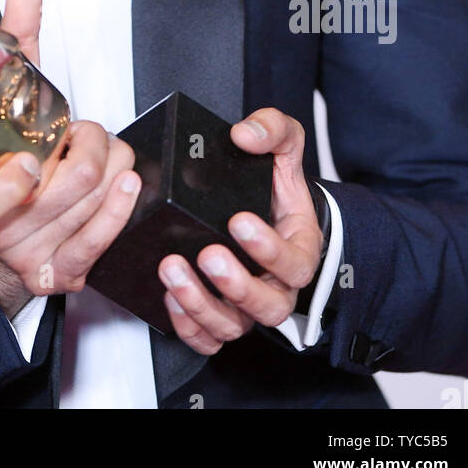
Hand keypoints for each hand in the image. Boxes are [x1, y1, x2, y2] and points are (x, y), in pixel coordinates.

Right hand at [0, 0, 140, 317]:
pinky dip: (121, 206)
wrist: (4, 232)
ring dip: (112, 168)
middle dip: (91, 147)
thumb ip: (17, 41)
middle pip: (68, 184)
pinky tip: (128, 183)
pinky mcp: (60, 274)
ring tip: (101, 155)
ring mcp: (28, 257)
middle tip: (84, 135)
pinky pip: (100, 240)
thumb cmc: (8, 152)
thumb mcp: (7, 95)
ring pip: (94, 201)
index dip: (11, 185)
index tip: (27, 163)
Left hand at [158, 107, 323, 354]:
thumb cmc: (275, 190)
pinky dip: (188, 326)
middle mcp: (276, 286)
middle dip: (236, 284)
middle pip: (268, 306)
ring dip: (202, 304)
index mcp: (298, 249)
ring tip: (173, 270)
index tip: (239, 221)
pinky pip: (208, 338)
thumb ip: (274, 130)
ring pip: (233, 325)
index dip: (268, 248)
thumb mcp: (283, 150)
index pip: (294, 263)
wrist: (265, 213)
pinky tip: (169, 297)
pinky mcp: (220, 316)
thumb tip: (246, 134)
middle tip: (207, 255)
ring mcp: (247, 306)